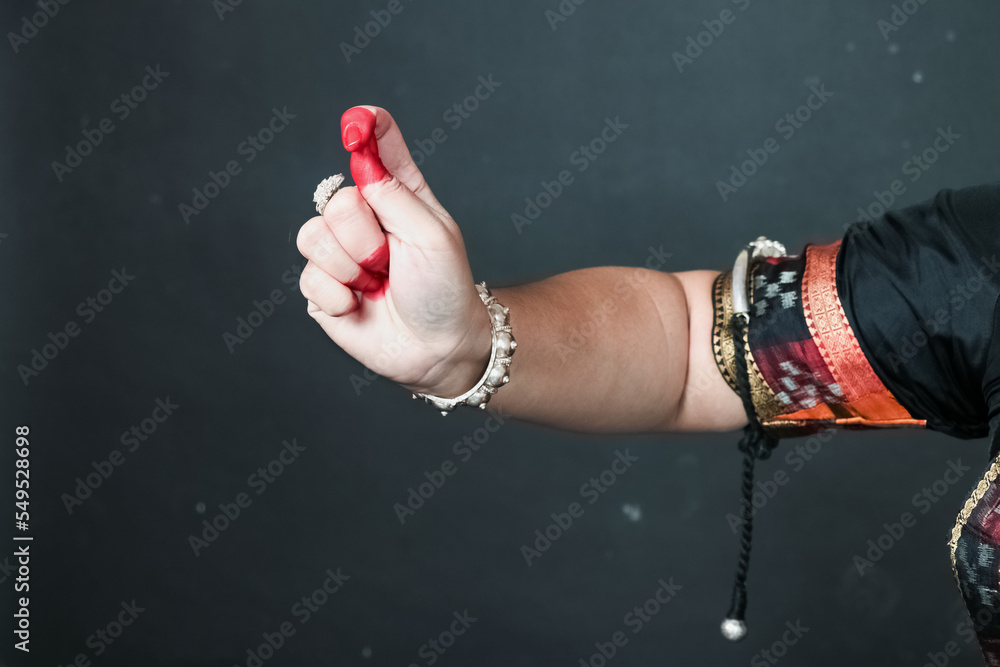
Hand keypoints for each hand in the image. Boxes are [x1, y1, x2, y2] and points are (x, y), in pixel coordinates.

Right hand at [296, 106, 491, 396]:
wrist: (437, 347)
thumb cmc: (445, 288)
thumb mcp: (430, 234)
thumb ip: (394, 192)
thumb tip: (363, 147)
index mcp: (397, 195)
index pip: (375, 147)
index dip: (365, 128)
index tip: (358, 120)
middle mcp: (365, 219)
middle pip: (336, 200)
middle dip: (363, 235)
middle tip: (389, 259)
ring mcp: (341, 253)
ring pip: (314, 236)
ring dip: (350, 267)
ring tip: (377, 284)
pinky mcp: (323, 288)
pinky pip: (308, 276)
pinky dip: (338, 294)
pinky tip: (360, 304)